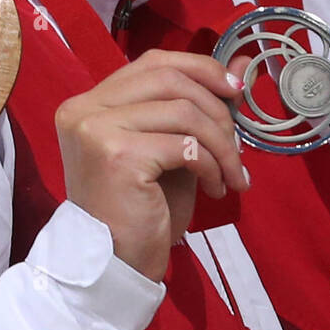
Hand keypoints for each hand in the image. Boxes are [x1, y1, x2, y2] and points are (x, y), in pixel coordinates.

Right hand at [55, 49, 250, 281]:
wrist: (115, 266)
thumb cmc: (141, 210)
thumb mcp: (172, 147)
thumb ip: (197, 104)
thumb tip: (243, 64)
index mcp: (90, 102)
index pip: (153, 62)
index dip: (201, 68)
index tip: (236, 91)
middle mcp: (85, 109)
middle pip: (169, 79)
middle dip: (217, 108)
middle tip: (238, 145)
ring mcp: (97, 129)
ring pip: (182, 111)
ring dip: (222, 144)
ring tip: (232, 175)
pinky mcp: (117, 156)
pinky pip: (185, 146)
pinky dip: (212, 165)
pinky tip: (214, 189)